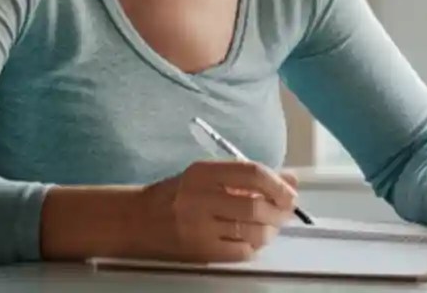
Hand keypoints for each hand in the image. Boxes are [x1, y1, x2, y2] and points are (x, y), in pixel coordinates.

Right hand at [134, 160, 299, 261]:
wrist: (135, 221)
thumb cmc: (177, 195)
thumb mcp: (208, 176)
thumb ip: (248, 176)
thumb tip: (291, 180)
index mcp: (203, 173)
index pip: (252, 173)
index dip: (278, 184)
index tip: (289, 192)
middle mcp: (199, 199)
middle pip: (255, 206)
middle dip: (279, 211)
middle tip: (285, 212)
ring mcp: (198, 228)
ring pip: (252, 232)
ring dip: (270, 230)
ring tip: (270, 226)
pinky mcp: (199, 252)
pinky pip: (240, 251)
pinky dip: (254, 246)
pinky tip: (251, 239)